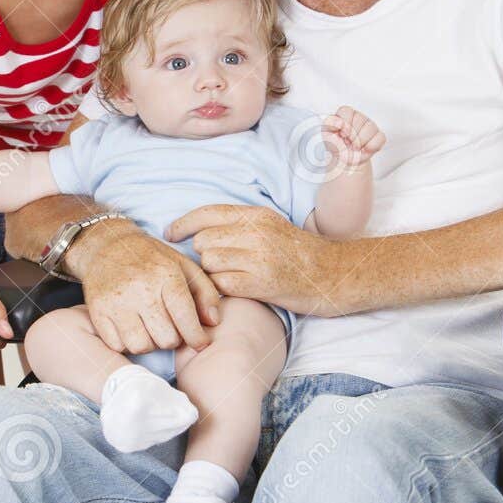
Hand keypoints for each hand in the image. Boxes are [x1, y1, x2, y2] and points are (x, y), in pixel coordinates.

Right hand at [68, 219, 223, 353]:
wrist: (107, 246)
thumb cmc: (151, 259)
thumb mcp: (183, 266)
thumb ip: (205, 293)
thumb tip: (213, 322)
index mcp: (165, 274)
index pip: (185, 316)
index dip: (196, 336)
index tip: (200, 343)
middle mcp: (140, 289)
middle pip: (166, 338)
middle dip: (172, 338)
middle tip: (168, 327)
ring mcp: (116, 301)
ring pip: (141, 346)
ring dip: (149, 342)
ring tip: (149, 328)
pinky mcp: (97, 311)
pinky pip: (118, 345)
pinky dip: (126, 342)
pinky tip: (131, 327)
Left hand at [165, 204, 341, 314]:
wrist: (333, 275)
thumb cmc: (299, 253)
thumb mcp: (271, 226)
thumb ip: (240, 225)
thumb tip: (200, 231)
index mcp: (257, 215)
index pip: (206, 213)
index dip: (183, 224)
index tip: (170, 234)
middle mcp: (256, 232)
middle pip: (203, 241)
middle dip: (203, 255)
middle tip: (216, 265)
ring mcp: (258, 258)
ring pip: (209, 263)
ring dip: (212, 274)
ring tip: (229, 278)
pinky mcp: (260, 283)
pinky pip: (221, 284)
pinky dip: (222, 290)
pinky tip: (235, 290)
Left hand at [321, 106, 385, 174]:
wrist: (344, 160)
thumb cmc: (336, 145)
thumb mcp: (326, 135)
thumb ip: (329, 124)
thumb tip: (339, 122)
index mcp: (345, 115)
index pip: (346, 111)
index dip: (344, 123)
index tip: (342, 134)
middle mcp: (358, 117)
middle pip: (359, 118)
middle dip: (352, 134)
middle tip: (347, 142)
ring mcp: (370, 126)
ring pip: (370, 128)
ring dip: (361, 141)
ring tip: (355, 147)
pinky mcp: (379, 136)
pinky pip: (380, 138)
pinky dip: (371, 146)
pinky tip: (364, 149)